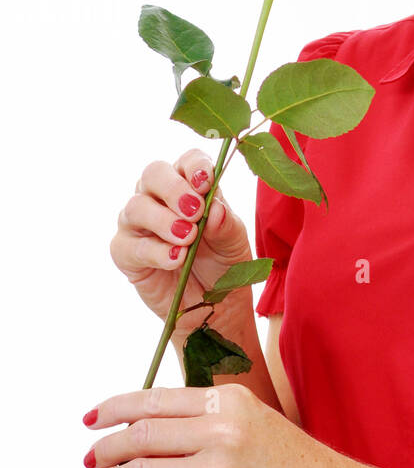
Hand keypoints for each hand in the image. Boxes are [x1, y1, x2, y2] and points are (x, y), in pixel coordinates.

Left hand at [83, 383, 347, 467]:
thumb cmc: (288, 461)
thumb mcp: (250, 418)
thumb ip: (202, 417)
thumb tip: (139, 426)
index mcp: (227, 400)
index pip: (153, 399)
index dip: (113, 408)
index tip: (90, 420)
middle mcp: (221, 430)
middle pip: (139, 434)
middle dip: (103, 448)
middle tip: (89, 461)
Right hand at [109, 151, 254, 327]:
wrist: (214, 306)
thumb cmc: (224, 263)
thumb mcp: (234, 242)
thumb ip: (225, 223)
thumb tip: (213, 207)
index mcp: (190, 186)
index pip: (186, 161)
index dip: (194, 166)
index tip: (206, 182)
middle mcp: (159, 198)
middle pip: (153, 173)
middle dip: (174, 188)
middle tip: (195, 211)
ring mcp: (138, 224)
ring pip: (136, 206)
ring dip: (164, 220)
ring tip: (188, 238)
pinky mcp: (126, 253)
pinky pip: (130, 245)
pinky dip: (156, 252)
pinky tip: (176, 259)